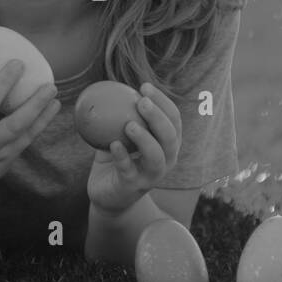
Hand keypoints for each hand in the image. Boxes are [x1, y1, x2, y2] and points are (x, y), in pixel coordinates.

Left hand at [86, 83, 181, 214]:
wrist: (108, 195)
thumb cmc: (116, 159)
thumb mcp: (119, 134)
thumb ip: (119, 115)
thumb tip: (109, 86)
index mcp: (168, 144)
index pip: (173, 118)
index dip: (163, 101)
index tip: (144, 86)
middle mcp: (166, 160)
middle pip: (170, 136)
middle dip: (158, 117)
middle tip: (141, 101)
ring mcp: (152, 176)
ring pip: (156, 156)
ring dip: (145, 139)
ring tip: (129, 124)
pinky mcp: (134, 187)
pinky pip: (129, 170)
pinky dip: (122, 157)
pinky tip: (113, 144)